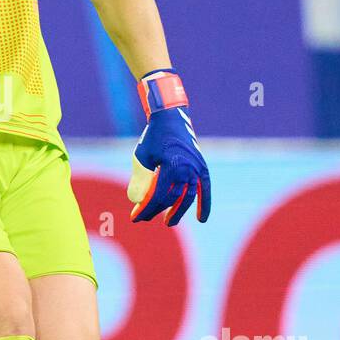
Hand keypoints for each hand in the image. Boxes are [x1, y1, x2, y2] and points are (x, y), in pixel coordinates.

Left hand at [127, 70, 210, 225]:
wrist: (171, 118)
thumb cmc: (153, 138)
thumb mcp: (142, 157)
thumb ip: (140, 179)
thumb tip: (136, 200)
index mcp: (171, 166)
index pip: (157, 195)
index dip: (145, 209)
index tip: (135, 218)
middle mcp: (187, 169)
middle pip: (172, 198)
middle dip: (157, 211)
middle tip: (147, 219)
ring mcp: (196, 168)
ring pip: (188, 196)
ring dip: (178, 211)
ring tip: (168, 221)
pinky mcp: (202, 167)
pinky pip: (205, 189)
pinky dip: (204, 204)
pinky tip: (201, 219)